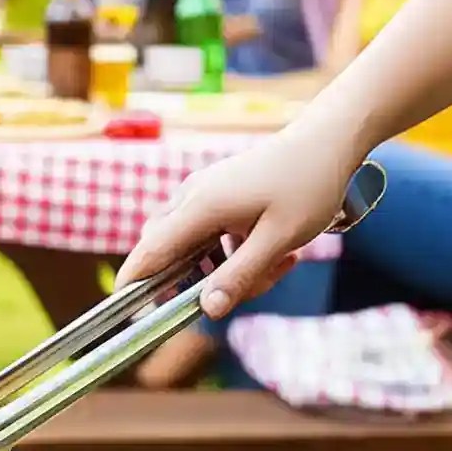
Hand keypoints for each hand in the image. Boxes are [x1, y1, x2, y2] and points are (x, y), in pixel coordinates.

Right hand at [115, 125, 364, 318]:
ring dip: (226, 268)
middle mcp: (192, 198)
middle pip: (169, 254)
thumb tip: (207, 310)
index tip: (124, 309)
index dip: (133, 282)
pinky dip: (233, 252)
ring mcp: (202, 194)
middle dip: (201, 282)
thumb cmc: (307, 185)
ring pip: (193, 247)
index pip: (150, 252)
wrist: (327, 140)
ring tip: (276, 264)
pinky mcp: (216, 194)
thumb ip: (240, 275)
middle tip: (250, 286)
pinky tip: (274, 251)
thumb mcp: (278, 239)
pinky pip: (209, 235)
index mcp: (200, 207)